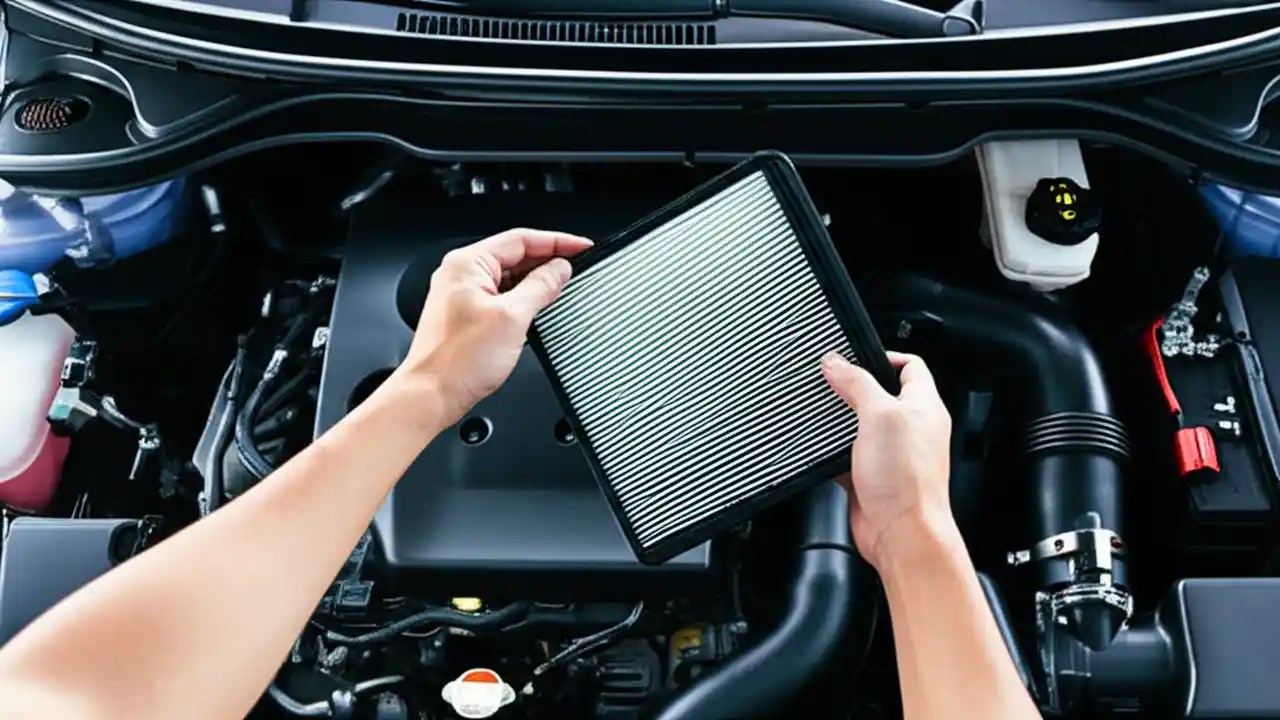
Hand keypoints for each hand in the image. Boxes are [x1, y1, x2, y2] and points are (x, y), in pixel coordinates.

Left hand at [399, 228, 592, 425]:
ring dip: (535, 283)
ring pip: (508, 277)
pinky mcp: (465, 314)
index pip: (521, 239)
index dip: (557, 242)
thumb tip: (559, 269)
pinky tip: (537, 310)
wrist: (432, 394)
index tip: (581, 247)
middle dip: (547, 263)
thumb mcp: (513, 317)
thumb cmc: (458, 361)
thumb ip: (541, 287)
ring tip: (559, 292)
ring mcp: (461, 294)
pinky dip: (521, 300)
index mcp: (467, 263)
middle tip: (576, 272)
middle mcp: (460, 273)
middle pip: (515, 256)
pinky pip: (500, 296)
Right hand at [821, 351, 952, 571]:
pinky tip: (822, 452)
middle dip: (854, 389)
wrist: (902, 534)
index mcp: (924, 407)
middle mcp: (911, 429)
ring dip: (841, 422)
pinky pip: (847, 456)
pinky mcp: (871, 477)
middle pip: (881, 395)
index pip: (910, 367)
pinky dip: (832, 454)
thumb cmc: (908, 481)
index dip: (884, 356)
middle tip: (833, 384)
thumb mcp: (879, 415)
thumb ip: (857, 384)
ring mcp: (891, 454)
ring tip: (825, 416)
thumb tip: (836, 362)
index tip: (855, 356)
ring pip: (861, 426)